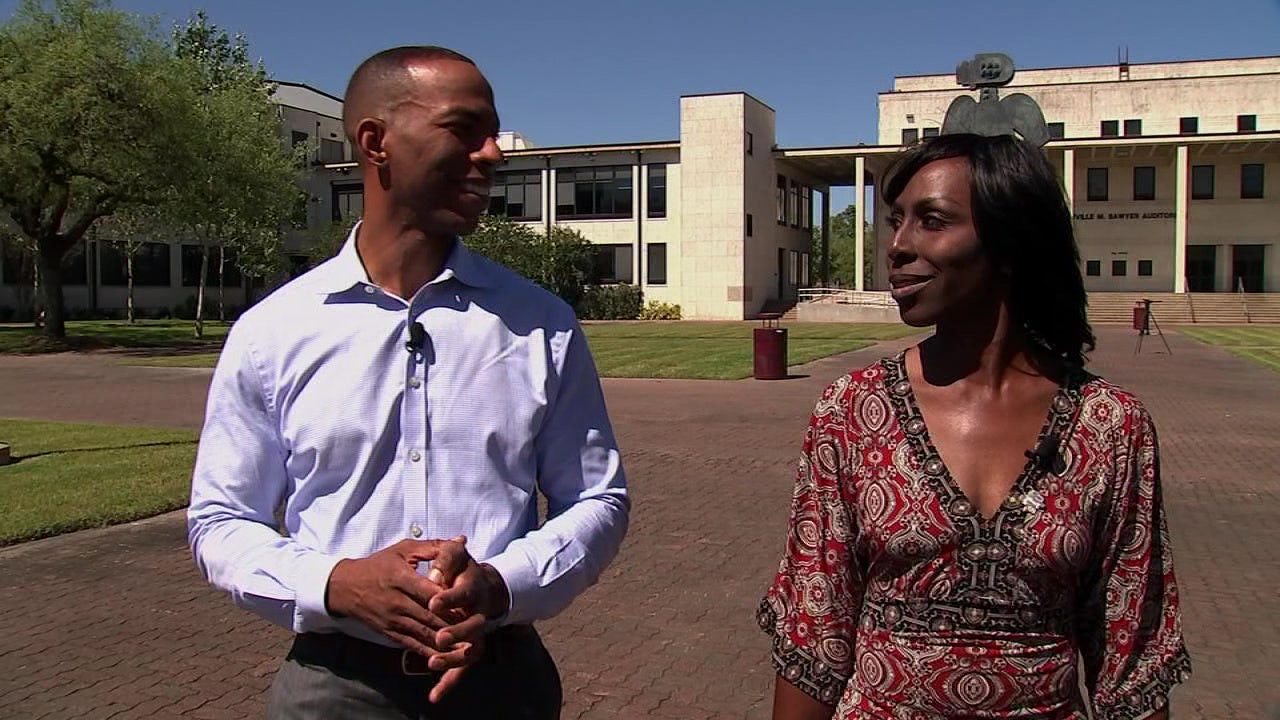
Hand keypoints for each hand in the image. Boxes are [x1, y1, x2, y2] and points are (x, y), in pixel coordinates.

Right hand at [324, 538, 470, 658]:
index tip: (471, 603)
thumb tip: (461, 540)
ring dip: (446, 641)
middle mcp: (397, 601)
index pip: (430, 592)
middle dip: (453, 624)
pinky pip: (412, 645)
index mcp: (401, 578)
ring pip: (423, 634)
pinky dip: (430, 652)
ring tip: (468, 644)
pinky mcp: (389, 633)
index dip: (450, 600)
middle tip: (477, 628)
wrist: (346, 587)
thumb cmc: (379, 564)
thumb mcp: (403, 550)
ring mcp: (392, 620)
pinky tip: (446, 656)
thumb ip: (434, 547)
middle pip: (430, 616)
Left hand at [419, 539, 511, 702]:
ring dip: (453, 659)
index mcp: (475, 590)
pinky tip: (434, 697)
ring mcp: (476, 634)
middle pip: (475, 626)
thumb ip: (446, 558)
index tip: (434, 602)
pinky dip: (449, 682)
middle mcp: (479, 614)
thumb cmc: (462, 569)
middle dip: (457, 633)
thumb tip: (434, 575)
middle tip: (440, 638)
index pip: (464, 594)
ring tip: (433, 662)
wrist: (482, 585)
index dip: (450, 598)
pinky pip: (462, 668)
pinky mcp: (470, 648)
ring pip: (472, 651)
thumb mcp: (455, 555)